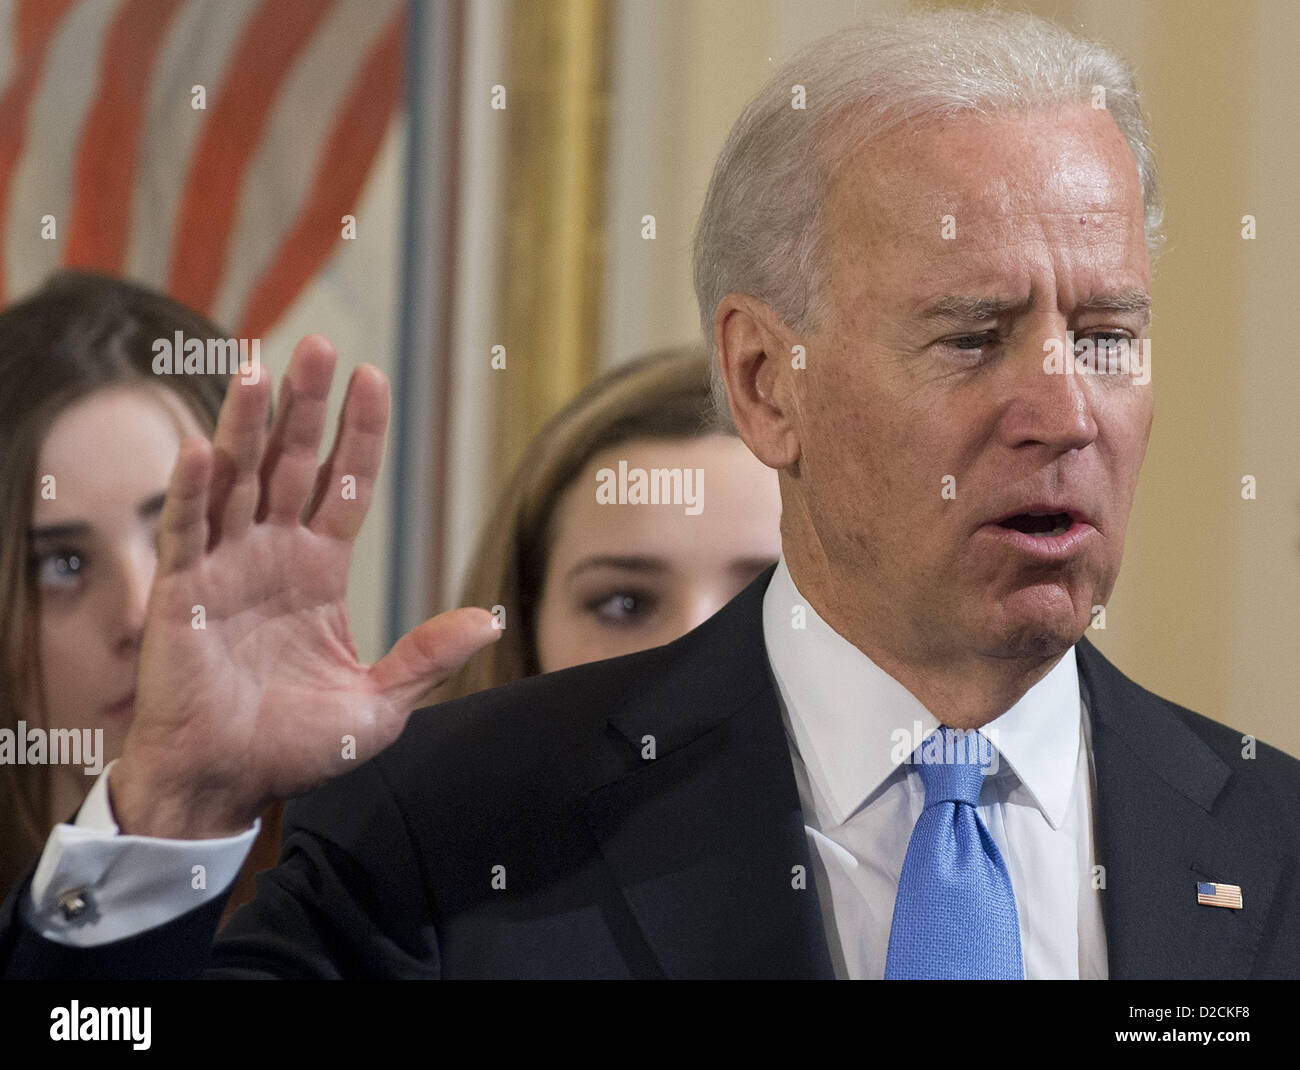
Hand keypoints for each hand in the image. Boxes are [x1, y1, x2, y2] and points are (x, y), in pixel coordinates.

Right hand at [112, 336, 498, 837]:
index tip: (373, 377)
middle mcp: (273, 554)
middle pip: (290, 462)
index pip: (344, 485)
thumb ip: (428, 656)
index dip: (358, 432)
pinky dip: (193, 489)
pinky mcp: (180, 592)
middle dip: (305, 405)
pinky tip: (203, 445)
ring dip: (245, 423)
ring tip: (256, 365)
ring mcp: (225, 566)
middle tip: (319, 345)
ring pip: (237, 479)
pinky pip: (188, 530)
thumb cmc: (298, 746)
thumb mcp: (380, 702)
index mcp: (320, 570)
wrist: (226, 783)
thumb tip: (493, 620)